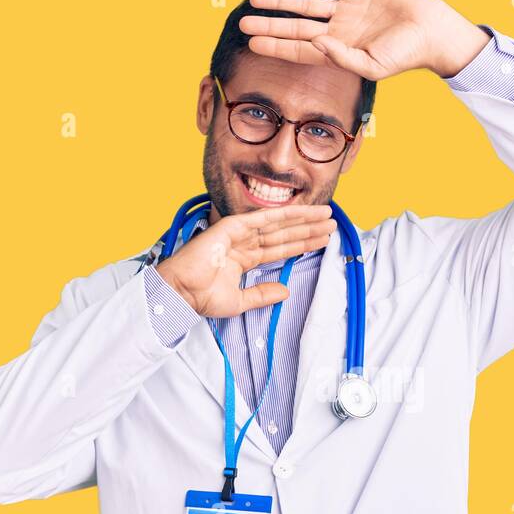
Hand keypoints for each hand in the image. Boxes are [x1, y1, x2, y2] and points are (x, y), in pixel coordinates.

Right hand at [155, 204, 335, 316]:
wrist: (181, 293)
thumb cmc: (202, 298)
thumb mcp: (241, 301)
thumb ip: (263, 295)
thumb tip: (286, 292)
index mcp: (246, 258)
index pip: (281, 248)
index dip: (302, 243)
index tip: (322, 240)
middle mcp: (244, 243)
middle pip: (284, 233)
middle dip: (309, 228)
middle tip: (332, 223)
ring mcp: (238, 233)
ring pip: (277, 224)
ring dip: (302, 219)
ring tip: (326, 215)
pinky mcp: (231, 227)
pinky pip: (262, 218)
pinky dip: (282, 214)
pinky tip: (302, 212)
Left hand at [240, 0, 490, 80]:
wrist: (434, 31)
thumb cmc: (407, 55)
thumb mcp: (373, 66)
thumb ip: (343, 58)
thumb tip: (316, 44)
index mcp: (340, 53)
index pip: (300, 50)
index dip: (275, 47)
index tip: (252, 44)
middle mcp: (339, 31)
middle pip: (296, 28)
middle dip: (270, 26)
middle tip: (242, 23)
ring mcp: (348, 9)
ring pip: (306, 4)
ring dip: (281, 3)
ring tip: (255, 0)